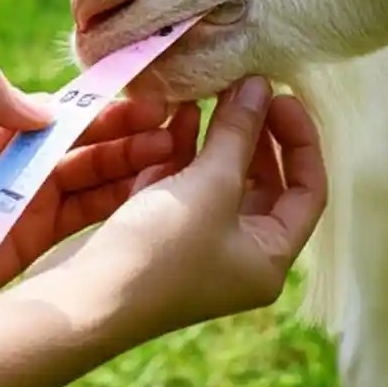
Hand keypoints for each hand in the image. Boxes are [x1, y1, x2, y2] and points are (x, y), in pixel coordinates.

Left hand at [0, 51, 197, 339]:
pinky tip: (155, 188)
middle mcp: (14, 160)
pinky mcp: (31, 244)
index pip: (61, 103)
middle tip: (181, 116)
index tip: (150, 82)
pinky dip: (122, 202)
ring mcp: (25, 203)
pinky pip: (86, 218)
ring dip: (139, 161)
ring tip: (179, 148)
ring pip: (98, 176)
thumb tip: (46, 112)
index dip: (105, 95)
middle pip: (90, 138)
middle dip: (136, 127)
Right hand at [54, 76, 328, 336]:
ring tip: (213, 90)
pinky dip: (183, 150)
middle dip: (257, 133)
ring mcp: (197, 244)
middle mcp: (240, 255)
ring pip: (221, 178)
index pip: (308, 191)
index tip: (282, 98)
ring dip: (218, 136)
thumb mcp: (211, 186)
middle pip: (266, 182)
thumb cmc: (159, 251)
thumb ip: (239, 131)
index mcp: (269, 258)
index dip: (301, 141)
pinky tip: (178, 113)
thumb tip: (260, 85)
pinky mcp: (157, 233)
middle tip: (246, 88)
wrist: (79, 301)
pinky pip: (183, 184)